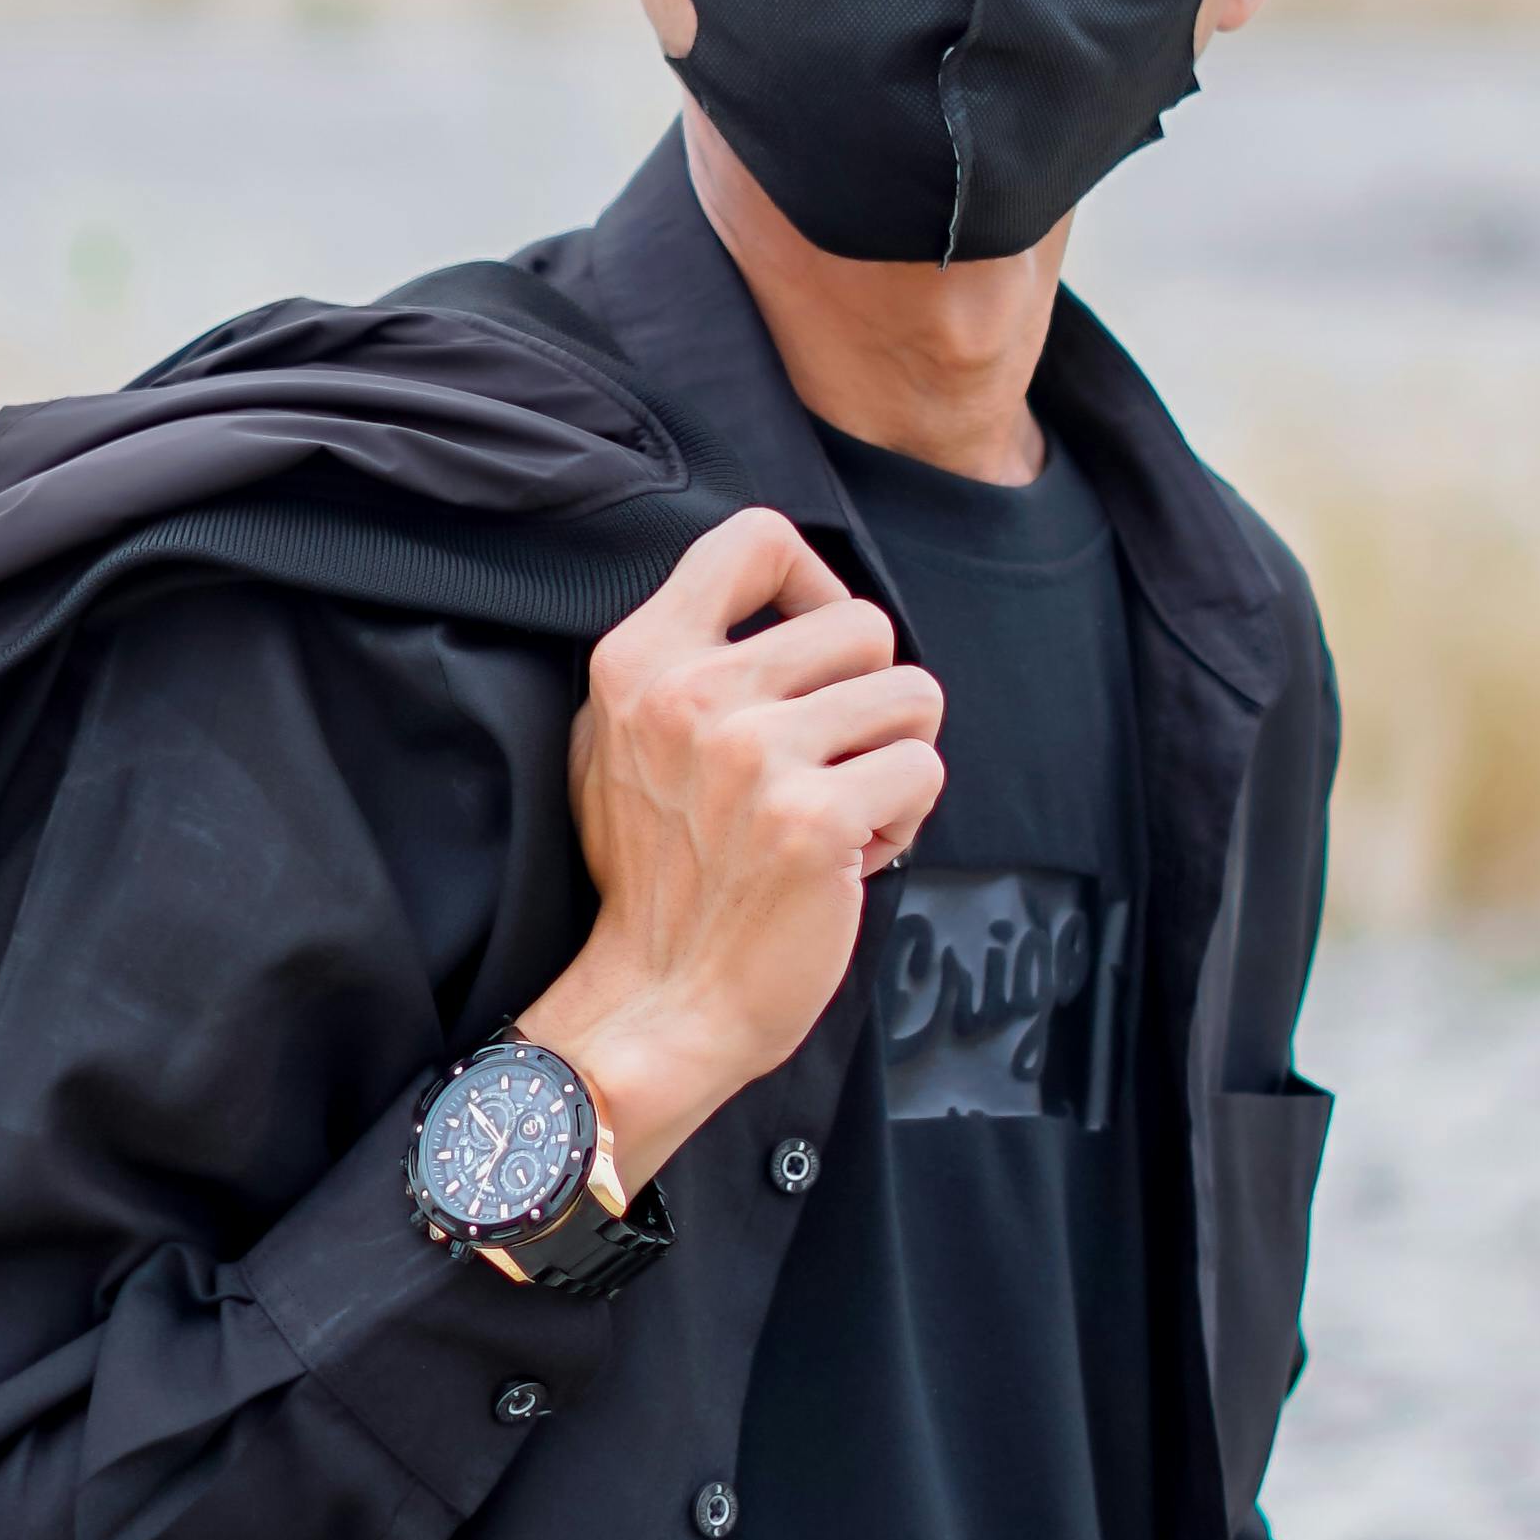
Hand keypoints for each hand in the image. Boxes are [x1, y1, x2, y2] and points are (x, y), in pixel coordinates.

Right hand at [514, 509, 944, 1192]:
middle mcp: (695, 694)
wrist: (659, 1003)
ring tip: (839, 812)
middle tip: (831, 765)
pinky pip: (923, 769)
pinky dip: (905, 819)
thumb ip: (680, 662)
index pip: (756, 536)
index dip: (813, 582)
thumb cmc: (654, 876)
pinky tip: (850, 858)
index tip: (815, 649)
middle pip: (864, 623)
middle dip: (870, 696)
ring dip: (893, 758)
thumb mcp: (617, 741)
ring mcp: (757, 755)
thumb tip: (775, 603)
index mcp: (641, 659)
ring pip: (913, 693)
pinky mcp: (818, 819)